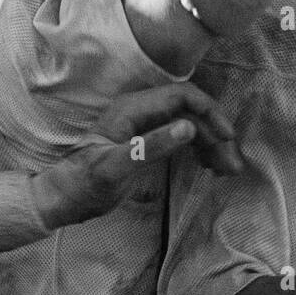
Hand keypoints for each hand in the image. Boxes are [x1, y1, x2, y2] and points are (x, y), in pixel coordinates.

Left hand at [30, 82, 240, 228]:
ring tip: (227, 169)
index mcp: (132, 109)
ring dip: (210, 144)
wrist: (63, 199)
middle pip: (189, 111)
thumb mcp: (116, 169)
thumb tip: (188, 128)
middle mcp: (140, 111)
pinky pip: (180, 137)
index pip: (180, 96)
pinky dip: (198, 149)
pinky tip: (208, 166)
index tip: (226, 136)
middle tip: (233, 164)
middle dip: (214, 133)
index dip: (208, 111)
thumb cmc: (84, 184)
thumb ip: (151, 146)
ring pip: (188, 125)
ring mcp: (144, 125)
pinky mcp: (146, 141)